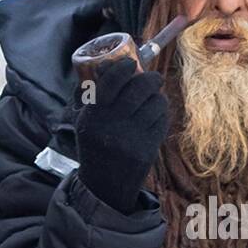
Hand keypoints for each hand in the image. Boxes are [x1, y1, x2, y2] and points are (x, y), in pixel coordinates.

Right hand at [74, 57, 168, 214]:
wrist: (105, 185)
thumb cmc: (95, 144)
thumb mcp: (85, 121)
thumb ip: (92, 95)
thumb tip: (107, 63)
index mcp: (93, 117)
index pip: (111, 82)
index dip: (124, 67)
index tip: (131, 63)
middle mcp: (112, 126)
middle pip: (139, 89)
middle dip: (151, 78)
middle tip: (153, 77)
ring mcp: (132, 139)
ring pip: (156, 103)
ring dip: (158, 96)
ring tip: (154, 97)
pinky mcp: (149, 149)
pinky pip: (163, 120)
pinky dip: (162, 113)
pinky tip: (156, 114)